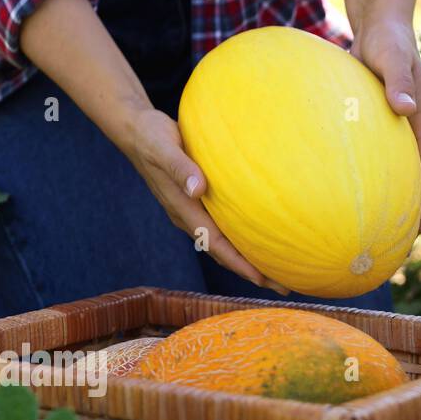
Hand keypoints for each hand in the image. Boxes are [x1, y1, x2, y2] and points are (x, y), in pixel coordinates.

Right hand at [122, 108, 288, 292]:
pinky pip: (221, 228)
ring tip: (278, 269)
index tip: (262, 279)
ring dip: (248, 259)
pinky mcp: (196, 202)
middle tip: (284, 287)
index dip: (239, 264)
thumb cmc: (151, 136)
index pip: (216, 244)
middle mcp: (187, 217)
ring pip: (223, 243)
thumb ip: (180, 168)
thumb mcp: (163, 148)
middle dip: (252, 272)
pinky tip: (259, 236)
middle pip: (223, 253)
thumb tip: (197, 188)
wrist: (136, 132)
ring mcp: (191, 212)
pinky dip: (241, 238)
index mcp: (183, 209)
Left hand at [348, 18, 420, 230]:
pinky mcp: (374, 123)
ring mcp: (392, 127)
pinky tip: (339, 195)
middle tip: (392, 243)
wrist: (378, 25)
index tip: (416, 231)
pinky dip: (363, 177)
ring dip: (384, 197)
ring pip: (391, 170)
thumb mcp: (391, 57)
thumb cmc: (386, 39)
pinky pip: (371, 158)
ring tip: (365, 228)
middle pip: (412, 177)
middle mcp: (410, 128)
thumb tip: (404, 108)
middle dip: (406, 209)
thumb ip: (397, 80)